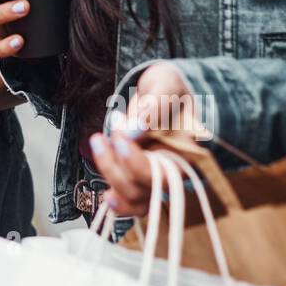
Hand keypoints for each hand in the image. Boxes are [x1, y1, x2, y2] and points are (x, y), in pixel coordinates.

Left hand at [87, 61, 194, 216]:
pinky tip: (104, 195)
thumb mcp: (165, 85)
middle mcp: (174, 171)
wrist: (161, 92)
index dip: (136, 162)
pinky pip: (130, 200)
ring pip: (134, 197)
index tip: (119, 136)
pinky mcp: (139, 179)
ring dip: (110, 176)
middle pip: (144, 189)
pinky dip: (116, 201)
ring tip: (97, 144)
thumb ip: (154, 106)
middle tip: (101, 136)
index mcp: (188, 152)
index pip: (164, 172)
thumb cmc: (170, 87)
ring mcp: (156, 177)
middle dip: (116, 167)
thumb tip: (134, 129)